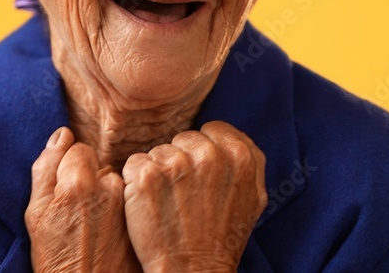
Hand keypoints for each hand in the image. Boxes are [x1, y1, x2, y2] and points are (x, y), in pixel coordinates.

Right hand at [26, 127, 140, 272]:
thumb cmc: (56, 257)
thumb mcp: (36, 214)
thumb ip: (46, 168)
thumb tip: (61, 134)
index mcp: (78, 181)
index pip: (77, 148)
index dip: (67, 168)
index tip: (64, 190)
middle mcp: (107, 186)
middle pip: (97, 163)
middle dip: (87, 177)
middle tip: (77, 209)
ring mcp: (127, 201)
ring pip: (113, 179)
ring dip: (104, 192)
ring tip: (92, 222)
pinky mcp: (140, 215)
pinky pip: (127, 197)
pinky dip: (118, 205)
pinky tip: (109, 227)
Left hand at [122, 121, 266, 272]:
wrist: (195, 271)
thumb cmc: (223, 239)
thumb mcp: (254, 197)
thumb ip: (249, 160)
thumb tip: (232, 137)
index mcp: (240, 155)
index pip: (212, 130)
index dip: (203, 152)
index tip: (200, 176)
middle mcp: (210, 155)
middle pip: (184, 139)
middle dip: (181, 161)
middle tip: (184, 195)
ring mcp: (176, 164)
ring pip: (159, 152)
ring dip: (159, 172)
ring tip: (169, 203)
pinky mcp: (146, 176)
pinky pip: (135, 163)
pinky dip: (136, 181)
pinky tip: (149, 204)